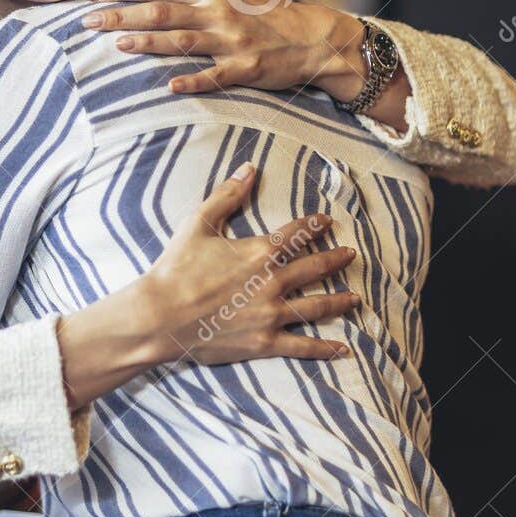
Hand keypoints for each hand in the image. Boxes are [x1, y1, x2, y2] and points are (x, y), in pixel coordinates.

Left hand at [83, 0, 408, 125]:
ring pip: (181, 40)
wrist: (314, 38)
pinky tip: (168, 84)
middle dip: (121, 14)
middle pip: (161, 11)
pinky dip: (192, 80)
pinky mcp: (245, 69)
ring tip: (116, 43)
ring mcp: (232, 41)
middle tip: (87, 20)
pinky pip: (214, 76)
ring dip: (147, 42)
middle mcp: (219, 11)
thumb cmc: (269, 10)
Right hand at [139, 162, 360, 364]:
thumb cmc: (176, 269)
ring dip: (339, 301)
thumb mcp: (198, 224)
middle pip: (315, 269)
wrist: (159, 316)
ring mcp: (271, 315)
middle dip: (336, 260)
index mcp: (259, 252)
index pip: (297, 234)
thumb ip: (227, 195)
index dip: (315, 225)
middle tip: (350, 255)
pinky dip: (324, 348)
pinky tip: (342, 348)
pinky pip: (301, 346)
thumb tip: (250, 168)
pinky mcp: (264, 342)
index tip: (327, 221)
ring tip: (355, 299)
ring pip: (316, 306)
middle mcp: (272, 283)